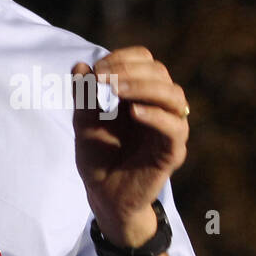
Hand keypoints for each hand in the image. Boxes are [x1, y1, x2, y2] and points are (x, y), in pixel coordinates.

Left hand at [72, 47, 188, 245]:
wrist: (104, 196)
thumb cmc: (98, 157)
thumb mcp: (83, 122)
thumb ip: (83, 95)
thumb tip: (80, 66)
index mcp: (142, 95)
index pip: (146, 62)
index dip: (124, 59)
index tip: (98, 69)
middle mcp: (160, 107)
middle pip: (160, 73)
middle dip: (130, 71)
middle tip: (103, 78)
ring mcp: (169, 129)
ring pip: (174, 95)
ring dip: (144, 87)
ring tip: (116, 91)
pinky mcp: (172, 152)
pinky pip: (175, 128)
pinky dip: (156, 116)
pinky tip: (134, 112)